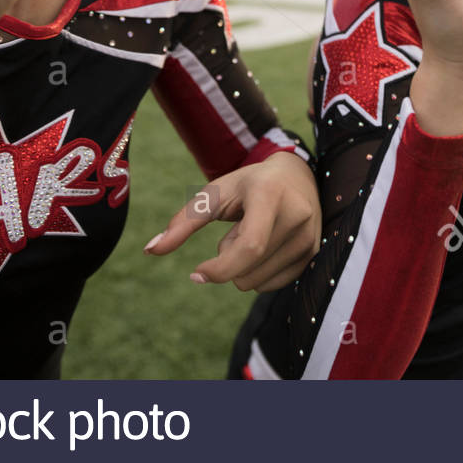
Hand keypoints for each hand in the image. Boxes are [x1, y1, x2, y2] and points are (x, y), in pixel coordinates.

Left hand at [143, 152, 320, 291]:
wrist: (295, 176)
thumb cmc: (246, 185)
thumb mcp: (213, 195)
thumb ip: (182, 223)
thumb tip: (150, 250)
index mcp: (269, 195)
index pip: (248, 247)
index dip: (219, 269)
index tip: (196, 273)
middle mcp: (296, 216)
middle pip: (246, 271)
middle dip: (226, 260)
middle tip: (235, 231)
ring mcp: (307, 238)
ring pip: (256, 283)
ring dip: (242, 267)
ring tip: (253, 235)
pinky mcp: (312, 254)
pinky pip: (270, 286)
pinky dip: (256, 273)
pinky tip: (265, 246)